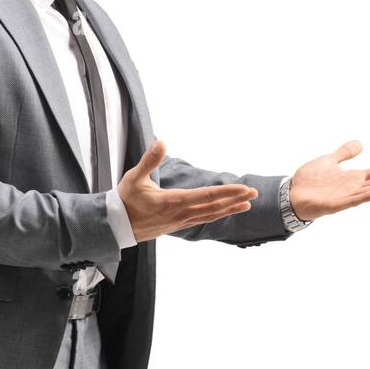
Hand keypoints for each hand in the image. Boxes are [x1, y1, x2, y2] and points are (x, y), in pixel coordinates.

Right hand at [117, 139, 259, 242]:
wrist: (114, 226)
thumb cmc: (124, 200)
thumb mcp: (134, 177)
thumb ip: (149, 160)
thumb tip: (161, 142)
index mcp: (172, 201)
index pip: (206, 195)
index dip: (227, 192)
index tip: (244, 189)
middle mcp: (180, 214)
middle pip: (213, 206)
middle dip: (235, 199)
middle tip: (254, 193)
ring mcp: (180, 221)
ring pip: (210, 215)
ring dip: (229, 208)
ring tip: (247, 204)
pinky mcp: (178, 225)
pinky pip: (202, 219)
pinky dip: (217, 215)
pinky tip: (224, 211)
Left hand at [288, 140, 369, 220]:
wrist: (290, 194)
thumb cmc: (309, 180)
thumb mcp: (329, 160)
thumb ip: (344, 153)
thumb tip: (361, 144)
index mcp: (354, 177)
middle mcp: (355, 187)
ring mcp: (347, 196)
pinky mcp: (336, 204)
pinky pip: (354, 200)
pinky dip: (365, 196)